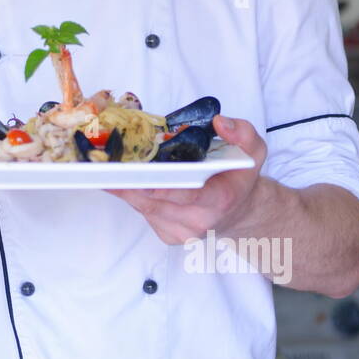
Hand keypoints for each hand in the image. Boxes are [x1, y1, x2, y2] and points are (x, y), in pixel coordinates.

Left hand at [105, 115, 265, 244]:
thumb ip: (242, 133)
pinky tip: (123, 179)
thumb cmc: (239, 178)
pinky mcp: (168, 235)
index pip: (190, 194)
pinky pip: (143, 212)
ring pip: (145, 207)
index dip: (165, 187)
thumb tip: (221, 123)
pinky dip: (132, 194)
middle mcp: (200, 220)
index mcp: (220, 199)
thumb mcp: (253, 151)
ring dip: (126, 187)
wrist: (239, 213)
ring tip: (106, 167)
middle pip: (157, 202)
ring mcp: (182, 231)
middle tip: (108, 164)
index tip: (143, 176)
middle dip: (132, 182)